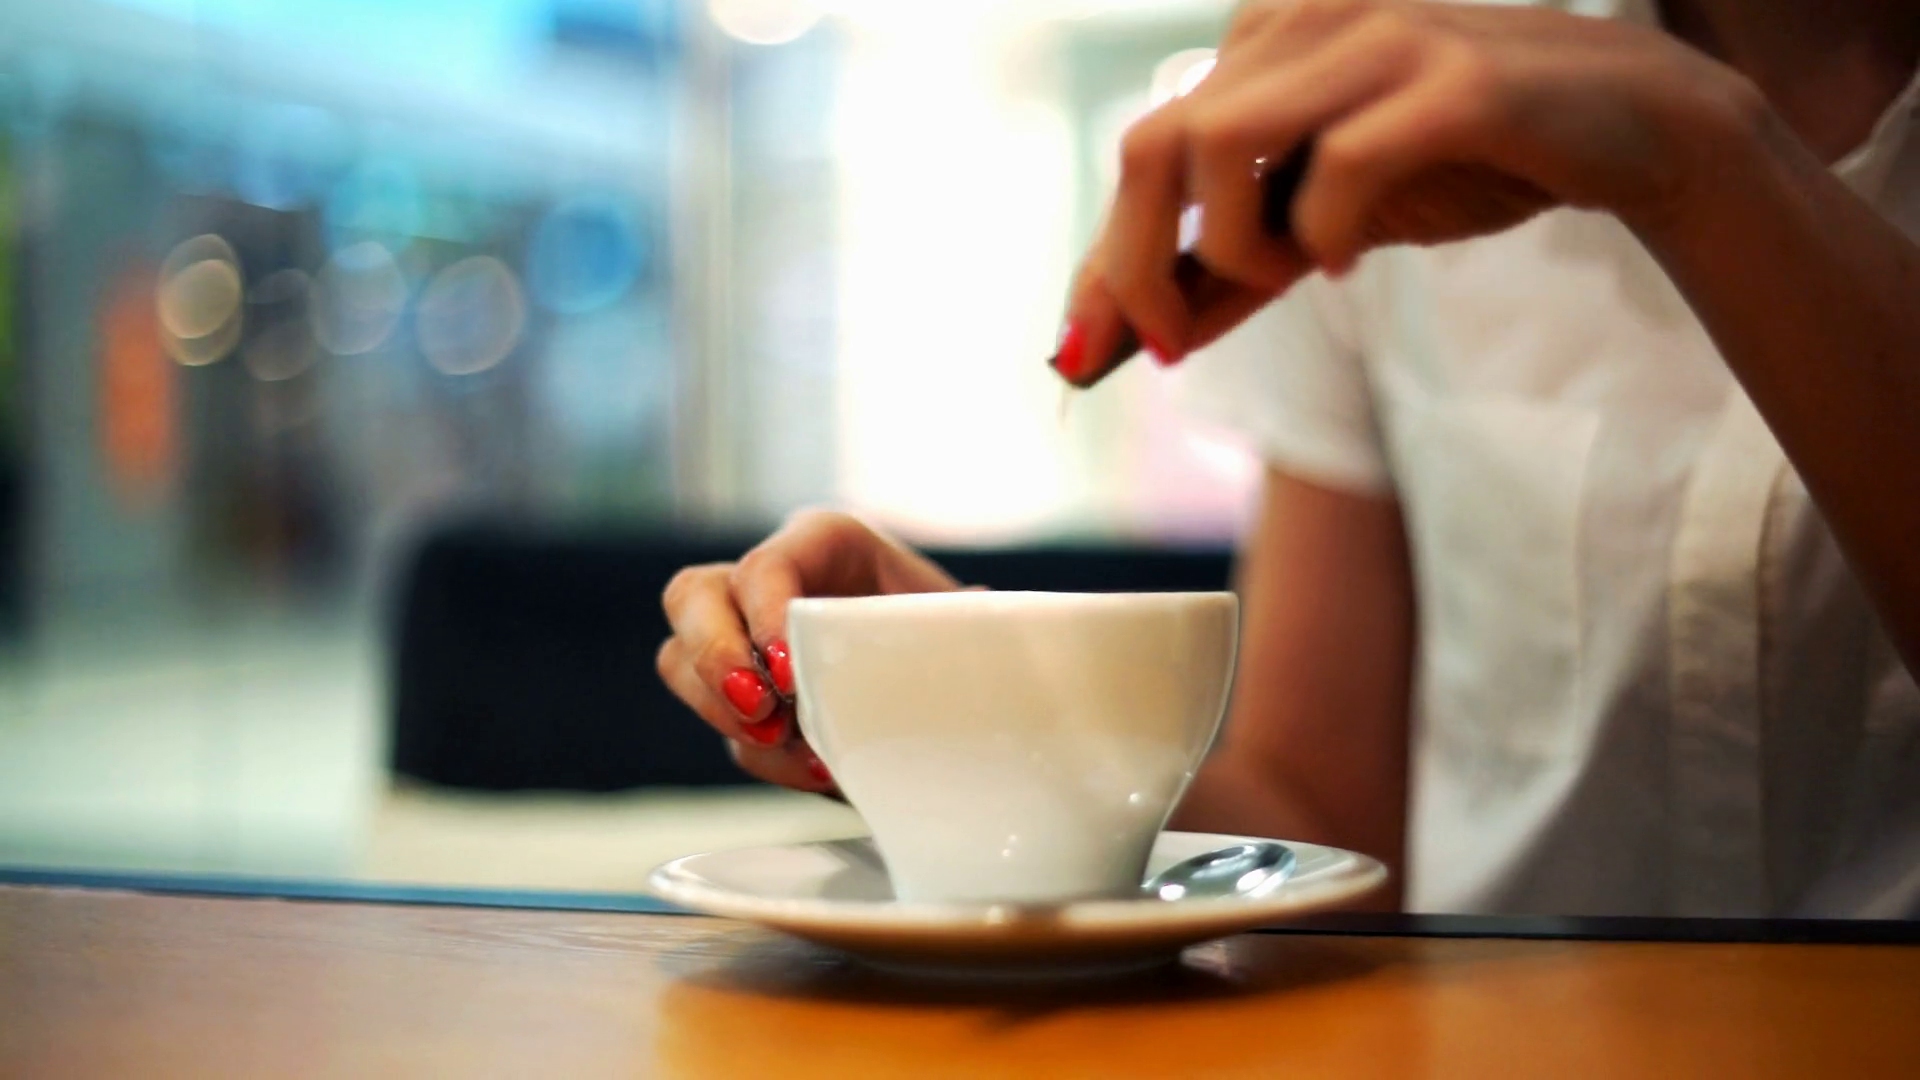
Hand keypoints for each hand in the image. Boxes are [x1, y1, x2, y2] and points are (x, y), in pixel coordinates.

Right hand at [656, 510, 961, 790]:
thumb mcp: (959, 615)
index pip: (766, 564)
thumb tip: (980, 606)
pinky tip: (814, 769)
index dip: (764, 612)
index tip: (791, 669)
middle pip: (691, 598)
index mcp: (822, 544)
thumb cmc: (957, 632)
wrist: (959, 685)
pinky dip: (762, 756)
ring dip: (718, 709)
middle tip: (761, 708)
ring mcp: (743, 640)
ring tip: (780, 740)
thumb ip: (961, 615)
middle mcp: (768, 583)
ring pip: (680, 660)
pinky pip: (722, 729)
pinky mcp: (744, 702)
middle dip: (714, 657)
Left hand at [1054, 0, 1761, 380]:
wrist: (1624, 128)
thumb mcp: (1325, 218)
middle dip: (1134, 264)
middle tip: (1164, 346)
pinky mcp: (1452, 81)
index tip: (1081, 352)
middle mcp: (1304, 18)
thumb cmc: (1461, 163)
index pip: (1148, 150)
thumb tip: (1140, 339)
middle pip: (1155, 143)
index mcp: (1263, 38)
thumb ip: (1236, 266)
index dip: (1104, 259)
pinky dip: (1324, 233)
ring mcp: (1376, 37)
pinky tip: (1347, 260)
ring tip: (1288, 275)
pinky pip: (1339, 166)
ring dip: (1232, 245)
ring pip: (1223, 144)